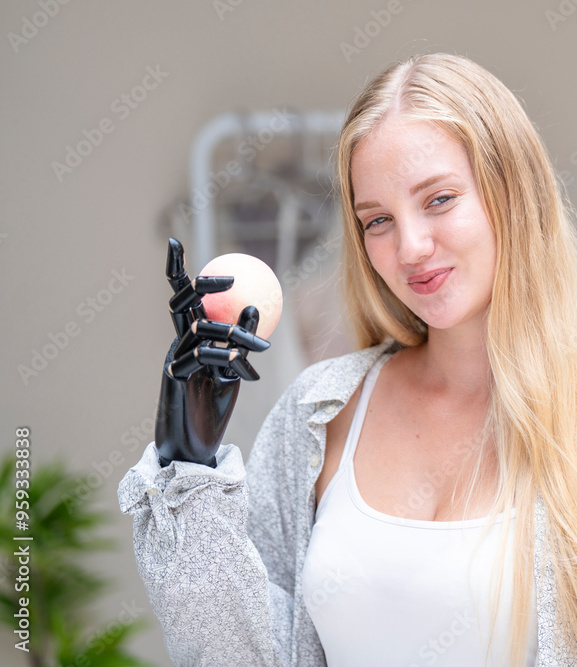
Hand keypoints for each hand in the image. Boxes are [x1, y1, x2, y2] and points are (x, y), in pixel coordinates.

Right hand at [154, 238, 270, 467]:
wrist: (196, 447)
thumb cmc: (214, 408)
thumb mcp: (236, 370)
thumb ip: (243, 340)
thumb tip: (255, 306)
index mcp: (191, 338)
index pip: (186, 298)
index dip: (179, 269)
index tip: (175, 242)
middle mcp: (179, 344)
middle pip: (181, 302)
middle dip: (198, 281)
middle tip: (228, 277)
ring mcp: (174, 359)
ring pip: (201, 329)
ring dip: (235, 333)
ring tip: (260, 349)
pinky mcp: (174, 377)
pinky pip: (203, 356)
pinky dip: (228, 358)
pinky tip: (246, 368)